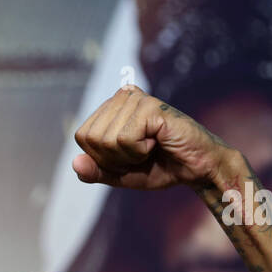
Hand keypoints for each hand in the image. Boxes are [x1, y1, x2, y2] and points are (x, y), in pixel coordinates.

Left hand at [71, 85, 231, 190]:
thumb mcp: (120, 174)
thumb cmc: (161, 166)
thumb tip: (74, 163)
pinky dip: (140, 151)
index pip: (82, 136)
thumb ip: (95, 171)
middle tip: (140, 153)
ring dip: (129, 155)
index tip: (127, 156)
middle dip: (113, 158)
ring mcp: (135, 98)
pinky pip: (124, 139)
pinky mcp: (149, 106)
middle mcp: (122, 97)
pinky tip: (158, 142)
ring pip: (106, 140)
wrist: (197, 168)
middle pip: (91, 138)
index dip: (101, 157)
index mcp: (111, 108)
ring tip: (150, 147)